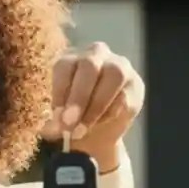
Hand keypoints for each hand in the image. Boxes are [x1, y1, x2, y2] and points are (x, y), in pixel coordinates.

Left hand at [41, 42, 144, 171]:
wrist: (96, 132)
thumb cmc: (70, 118)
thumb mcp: (56, 119)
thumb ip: (53, 122)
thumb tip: (54, 128)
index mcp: (70, 59)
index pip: (64, 66)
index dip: (60, 91)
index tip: (57, 116)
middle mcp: (95, 55)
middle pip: (90, 65)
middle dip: (79, 97)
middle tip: (69, 123)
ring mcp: (119, 66)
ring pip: (114, 75)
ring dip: (97, 106)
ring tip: (83, 129)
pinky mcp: (135, 84)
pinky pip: (126, 95)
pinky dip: (111, 113)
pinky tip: (99, 124)